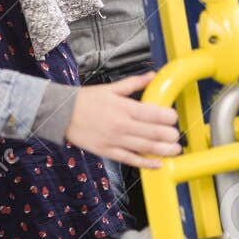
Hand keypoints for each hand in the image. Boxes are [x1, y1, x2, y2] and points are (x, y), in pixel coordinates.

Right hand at [64, 73, 180, 168]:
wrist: (62, 114)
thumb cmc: (86, 100)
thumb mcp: (111, 88)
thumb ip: (134, 83)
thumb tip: (153, 75)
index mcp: (124, 107)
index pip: (153, 113)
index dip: (168, 117)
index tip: (173, 118)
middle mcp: (122, 124)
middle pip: (153, 132)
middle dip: (170, 135)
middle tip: (177, 135)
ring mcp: (115, 140)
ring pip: (145, 147)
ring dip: (164, 150)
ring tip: (175, 150)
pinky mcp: (108, 151)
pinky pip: (130, 159)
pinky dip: (145, 163)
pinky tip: (157, 164)